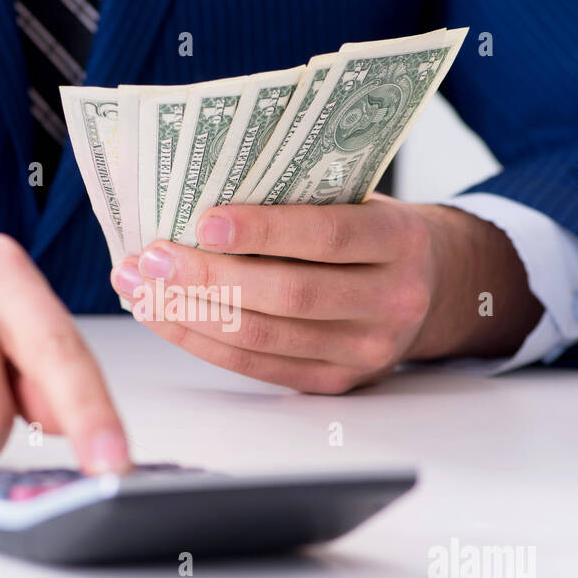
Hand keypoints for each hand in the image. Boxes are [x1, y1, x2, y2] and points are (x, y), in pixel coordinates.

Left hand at [110, 194, 541, 392]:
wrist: (435, 287)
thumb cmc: (374, 232)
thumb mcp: (359, 201)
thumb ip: (301, 199)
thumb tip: (200, 194)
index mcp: (401, 243)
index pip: (327, 236)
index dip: (263, 230)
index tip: (203, 220)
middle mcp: (391, 303)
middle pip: (289, 295)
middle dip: (209, 276)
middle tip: (152, 256)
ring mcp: (365, 352)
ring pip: (264, 337)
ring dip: (190, 313)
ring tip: (142, 286)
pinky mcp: (335, 383)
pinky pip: (257, 367)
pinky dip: (202, 342)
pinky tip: (164, 316)